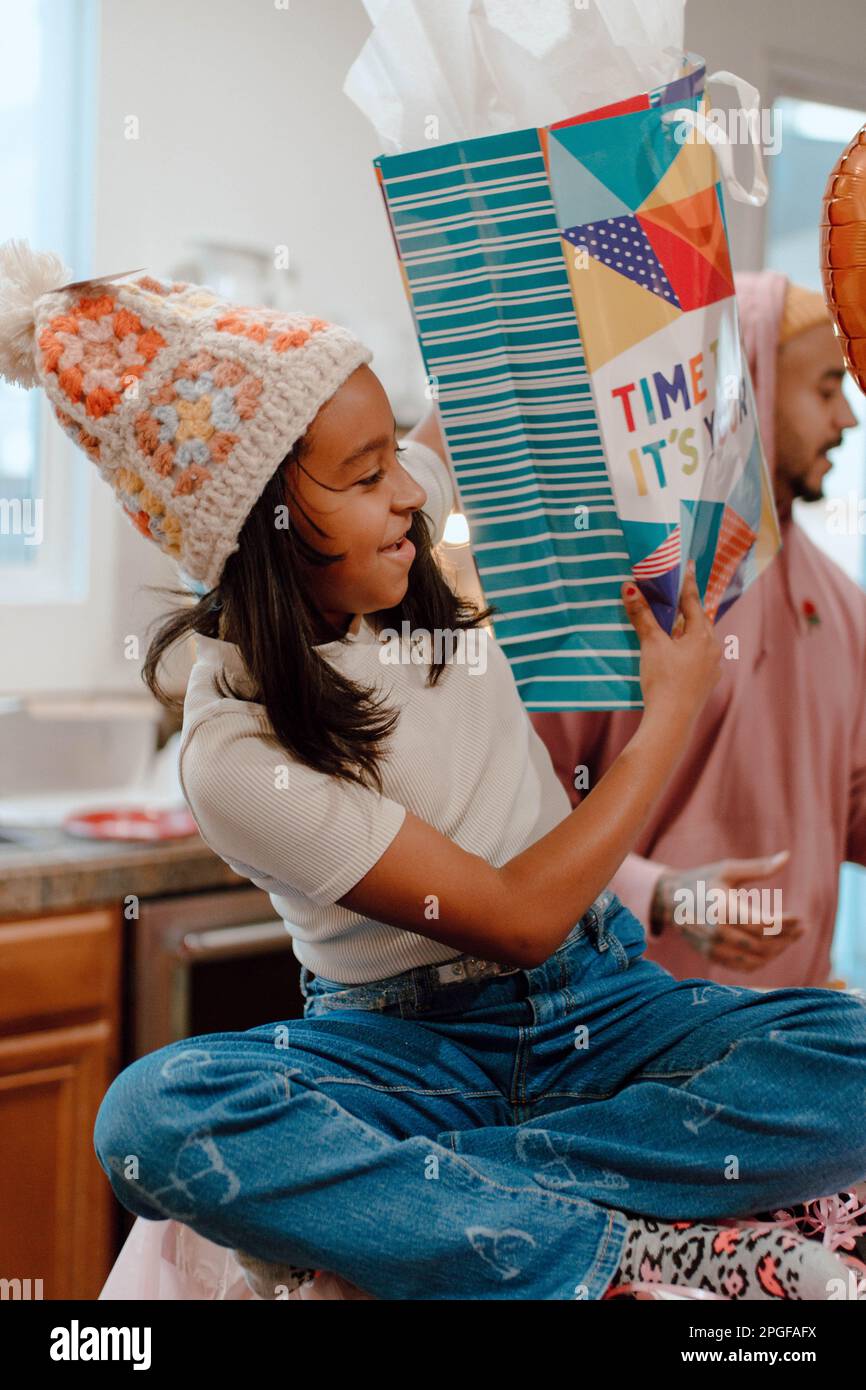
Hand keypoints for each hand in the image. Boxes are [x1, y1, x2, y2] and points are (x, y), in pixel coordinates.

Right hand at [622, 561, 720, 723]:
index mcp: (702, 635)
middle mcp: (713, 649)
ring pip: (700, 641)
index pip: (693, 602)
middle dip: (688, 608)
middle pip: (700, 621)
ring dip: (688, 631)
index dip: (687, 583)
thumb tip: (629, 588)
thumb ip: (642, 616)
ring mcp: (712, 668)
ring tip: (675, 626)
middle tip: (678, 597)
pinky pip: (698, 659)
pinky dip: (688, 651)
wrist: (671, 721)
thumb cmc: (663, 680)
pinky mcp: (705, 684)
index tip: (688, 565)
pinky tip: (677, 656)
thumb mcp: (651, 644)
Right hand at [650, 850, 802, 970]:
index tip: (799, 919)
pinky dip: (762, 961)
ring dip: (777, 951)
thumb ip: (759, 867)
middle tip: (801, 929)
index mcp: (722, 909)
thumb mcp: (728, 869)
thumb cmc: (702, 880)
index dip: (785, 924)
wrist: (669, 899)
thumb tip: (787, 856)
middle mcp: (717, 932)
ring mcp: (713, 947)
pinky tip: (772, 949)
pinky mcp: (711, 956)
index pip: (763, 924)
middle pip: (762, 943)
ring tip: (790, 939)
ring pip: (756, 958)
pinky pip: (744, 966)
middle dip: (787, 938)